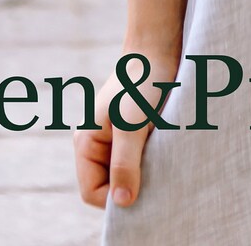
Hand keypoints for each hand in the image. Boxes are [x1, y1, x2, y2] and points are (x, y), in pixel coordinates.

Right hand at [74, 42, 180, 210]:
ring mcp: (114, 140)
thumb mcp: (132, 125)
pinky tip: (164, 152)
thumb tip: (122, 202)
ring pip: (126, 175)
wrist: (158, 48)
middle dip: (131, 187)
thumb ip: (124, 163)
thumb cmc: (142, 83)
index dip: (114, 199)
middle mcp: (96, 144)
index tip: (143, 190)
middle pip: (109, 186)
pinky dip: (151, 162)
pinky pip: (138, 162)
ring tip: (160, 160)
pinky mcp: (133, 134)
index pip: (92, 192)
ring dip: (143, 174)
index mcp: (86, 143)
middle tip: (156, 177)